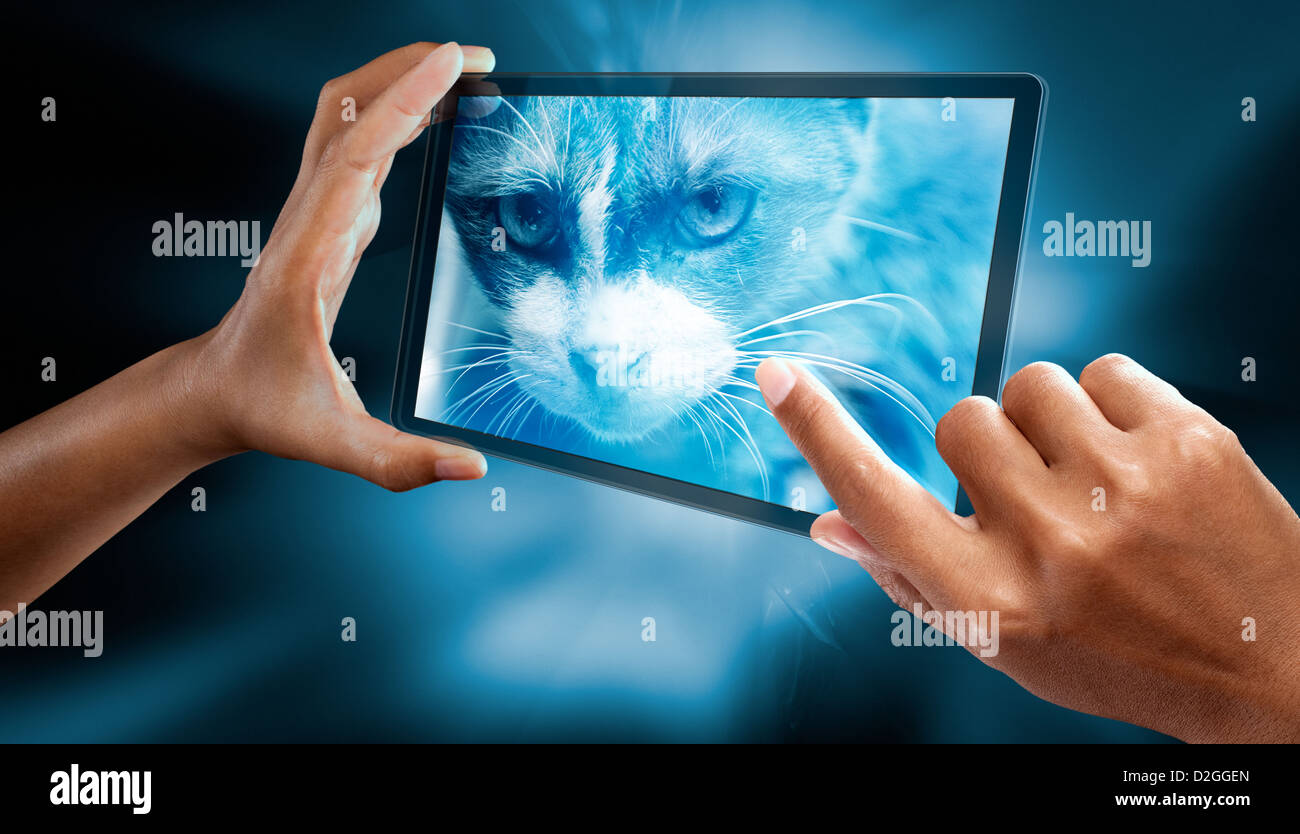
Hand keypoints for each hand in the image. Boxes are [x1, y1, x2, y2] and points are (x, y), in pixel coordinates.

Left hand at [181, 42, 494, 488]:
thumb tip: (471, 469)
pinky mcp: (327, 218)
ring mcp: (314, 212)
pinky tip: (430, 118)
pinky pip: (356, 146)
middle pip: (347, 114)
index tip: (453, 66)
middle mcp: (308, 219)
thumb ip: (399, 463)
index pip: (357, 157)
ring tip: (460, 71)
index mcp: (310, 255)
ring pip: (345, 119)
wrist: (216, 389)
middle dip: (408, 71)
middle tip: (476, 59)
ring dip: (395, 82)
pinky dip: (393, 115)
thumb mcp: (332, 442)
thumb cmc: (264, 405)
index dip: (405, 103)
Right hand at [756, 354, 1299, 741]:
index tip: (775, 375)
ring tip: (1093, 477)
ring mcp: (1121, 485)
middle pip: (961, 420)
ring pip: (1029, 384)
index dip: (817, 433)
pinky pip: (1104, 369)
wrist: (1272, 664)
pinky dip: (1111, 405)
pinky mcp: (1187, 439)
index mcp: (991, 599)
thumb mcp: (1005, 641)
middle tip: (1036, 491)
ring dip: (1048, 421)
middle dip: (986, 445)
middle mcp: (1048, 541)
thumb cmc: (1119, 653)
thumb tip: (826, 521)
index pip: (877, 500)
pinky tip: (1137, 459)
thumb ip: (909, 577)